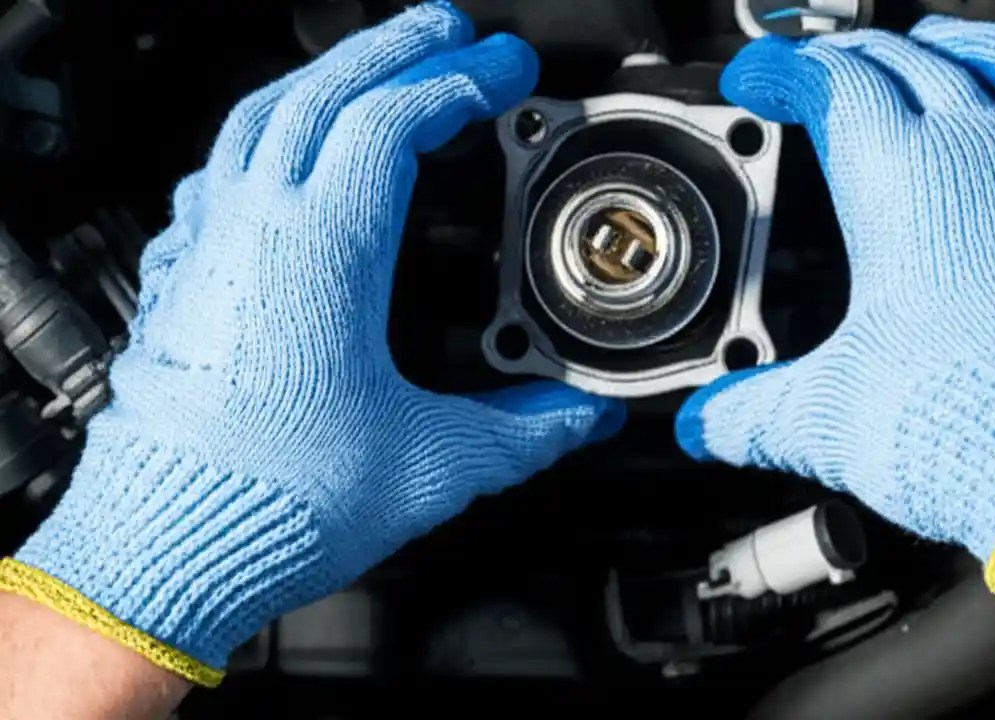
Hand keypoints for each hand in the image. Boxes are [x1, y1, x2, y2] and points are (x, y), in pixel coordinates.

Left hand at [0, 2, 622, 684]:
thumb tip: (580, 418)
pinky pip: (219, 169)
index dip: (460, 82)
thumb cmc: (274, 503)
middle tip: (450, 29)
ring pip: (259, 114)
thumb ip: (528, 433)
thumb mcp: (435, 463)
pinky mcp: (185, 279)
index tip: (504, 71)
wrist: (165, 549)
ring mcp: (208, 247)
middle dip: (397, 46)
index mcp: (321, 250)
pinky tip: (280, 154)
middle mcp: (254, 229)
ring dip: (325, 75)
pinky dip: (264, 134)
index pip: (393, 119)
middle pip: (322, 88)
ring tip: (373, 64)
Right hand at [677, 17, 994, 597]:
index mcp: (903, 181)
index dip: (784, 72)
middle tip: (826, 71)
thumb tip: (707, 424)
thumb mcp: (828, 415)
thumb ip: (750, 414)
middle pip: (912, 63)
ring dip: (959, 43)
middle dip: (855, 57)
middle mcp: (986, 151)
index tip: (760, 79)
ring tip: (932, 45)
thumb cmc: (972, 422)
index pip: (833, 86)